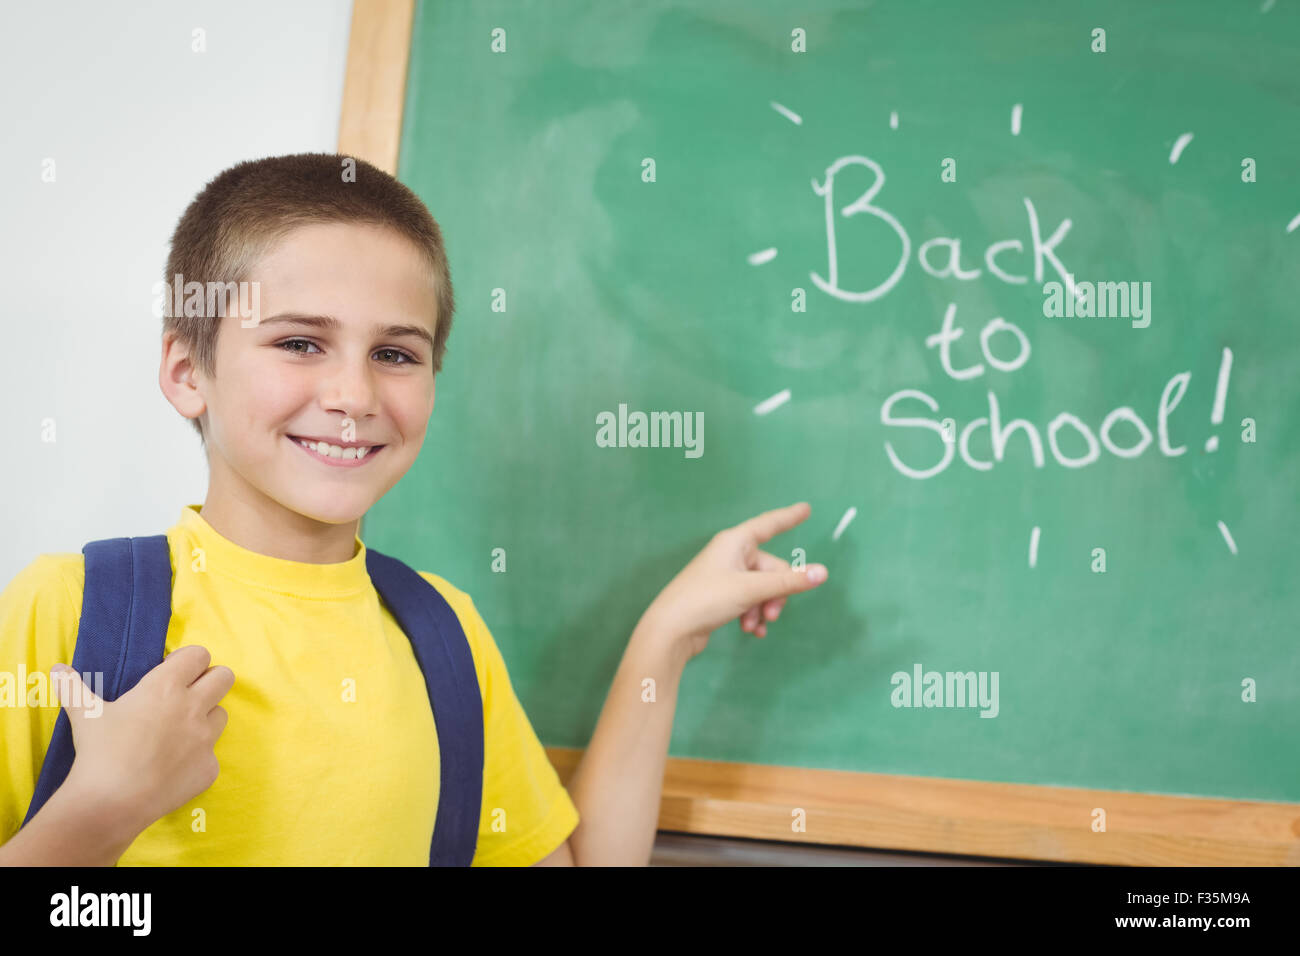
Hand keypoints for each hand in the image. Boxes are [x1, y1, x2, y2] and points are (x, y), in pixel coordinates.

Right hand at [52, 645, 234, 835]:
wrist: (112, 802)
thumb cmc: (99, 751)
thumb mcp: (86, 714)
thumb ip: (74, 688)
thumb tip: (58, 670)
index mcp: (167, 687)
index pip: (199, 655)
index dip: (189, 660)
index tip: (173, 671)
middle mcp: (194, 708)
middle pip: (224, 678)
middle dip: (210, 681)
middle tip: (188, 695)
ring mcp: (206, 739)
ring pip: (221, 715)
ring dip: (206, 718)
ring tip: (178, 732)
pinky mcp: (210, 767)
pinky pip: (211, 755)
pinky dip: (196, 758)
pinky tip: (172, 768)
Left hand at [637, 502, 827, 661]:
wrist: (671, 630)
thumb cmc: (706, 599)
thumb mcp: (751, 589)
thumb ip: (788, 581)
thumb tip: (822, 573)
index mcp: (735, 542)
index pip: (769, 524)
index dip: (789, 517)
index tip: (806, 508)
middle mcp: (730, 554)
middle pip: (771, 568)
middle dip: (776, 593)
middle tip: (772, 614)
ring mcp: (725, 576)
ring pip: (762, 588)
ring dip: (764, 608)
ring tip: (754, 625)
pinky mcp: (721, 596)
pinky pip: (750, 600)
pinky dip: (754, 614)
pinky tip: (752, 631)